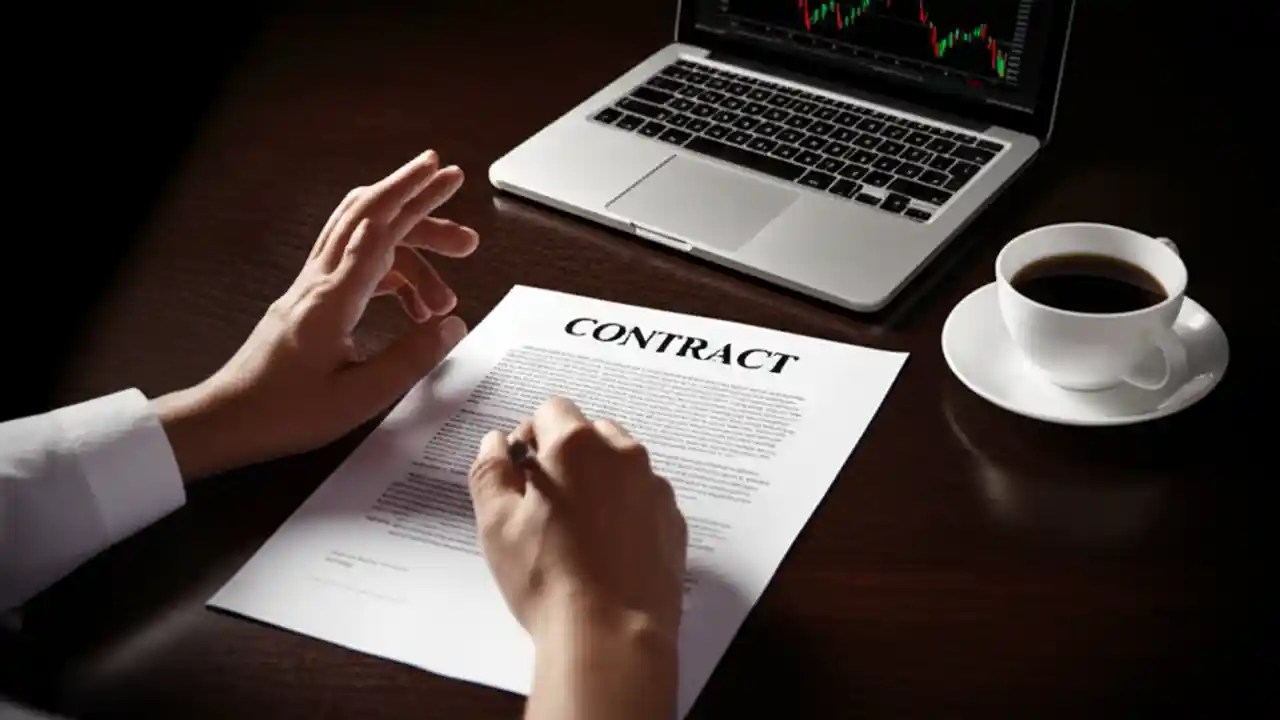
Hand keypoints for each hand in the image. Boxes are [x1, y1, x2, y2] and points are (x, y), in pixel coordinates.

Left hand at [154, 149, 478, 479]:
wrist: (228, 418)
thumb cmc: (285, 413)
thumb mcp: (359, 397)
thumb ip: (410, 357)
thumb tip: (452, 325)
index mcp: (332, 299)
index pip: (382, 230)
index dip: (417, 199)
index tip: (446, 175)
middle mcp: (319, 281)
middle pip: (371, 219)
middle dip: (421, 212)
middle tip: (466, 238)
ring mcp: (310, 288)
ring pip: (363, 239)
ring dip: (409, 253)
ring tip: (445, 294)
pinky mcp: (308, 301)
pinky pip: (355, 267)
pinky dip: (391, 275)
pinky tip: (413, 307)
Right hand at [469, 397, 686, 719]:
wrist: (611, 634)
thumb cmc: (547, 579)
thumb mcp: (496, 525)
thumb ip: (490, 471)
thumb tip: (495, 443)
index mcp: (576, 446)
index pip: (552, 410)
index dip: (531, 436)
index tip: (521, 472)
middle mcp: (623, 455)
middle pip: (591, 431)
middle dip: (568, 454)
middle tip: (547, 501)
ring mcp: (654, 487)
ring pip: (622, 464)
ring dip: (600, 480)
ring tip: (579, 528)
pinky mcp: (673, 520)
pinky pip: (645, 498)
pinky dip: (627, 510)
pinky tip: (608, 548)